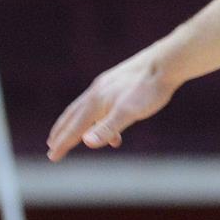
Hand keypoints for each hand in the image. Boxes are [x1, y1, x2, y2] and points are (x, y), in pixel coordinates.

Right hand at [46, 48, 177, 160]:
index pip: (75, 127)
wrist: (168, 62)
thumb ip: (107, 128)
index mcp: (96, 101)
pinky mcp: (118, 80)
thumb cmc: (149, 89)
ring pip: (88, 108)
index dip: (63, 143)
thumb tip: (85, 142)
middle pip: (74, 115)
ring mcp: (107, 84)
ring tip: (79, 137)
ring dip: (80, 124)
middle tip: (51, 144)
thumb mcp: (129, 112)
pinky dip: (99, 115)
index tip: (52, 157)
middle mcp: (97, 91)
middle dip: (63, 131)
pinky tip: (112, 120)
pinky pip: (102, 102)